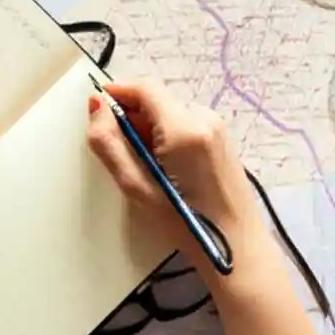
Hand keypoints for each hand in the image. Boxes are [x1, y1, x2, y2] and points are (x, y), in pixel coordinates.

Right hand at [85, 79, 267, 282]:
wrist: (238, 246)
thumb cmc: (186, 224)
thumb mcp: (136, 188)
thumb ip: (110, 144)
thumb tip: (97, 107)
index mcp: (184, 128)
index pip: (145, 87)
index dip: (117, 91)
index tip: (98, 108)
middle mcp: (204, 118)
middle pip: (157, 99)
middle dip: (133, 117)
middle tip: (122, 151)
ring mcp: (218, 127)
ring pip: (170, 112)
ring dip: (151, 128)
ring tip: (147, 167)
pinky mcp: (223, 139)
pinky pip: (186, 124)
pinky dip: (169, 136)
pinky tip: (168, 168)